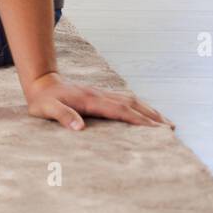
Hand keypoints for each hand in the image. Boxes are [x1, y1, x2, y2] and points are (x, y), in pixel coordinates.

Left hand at [25, 72, 174, 129]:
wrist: (40, 83)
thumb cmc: (42, 101)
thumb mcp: (46, 109)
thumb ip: (62, 116)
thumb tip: (80, 128)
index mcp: (89, 100)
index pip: (119, 110)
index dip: (138, 119)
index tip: (156, 129)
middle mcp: (99, 95)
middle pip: (131, 104)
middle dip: (152, 116)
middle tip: (172, 128)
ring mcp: (101, 93)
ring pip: (131, 100)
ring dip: (150, 110)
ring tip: (167, 123)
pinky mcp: (101, 95)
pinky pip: (126, 100)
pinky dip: (140, 107)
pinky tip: (148, 114)